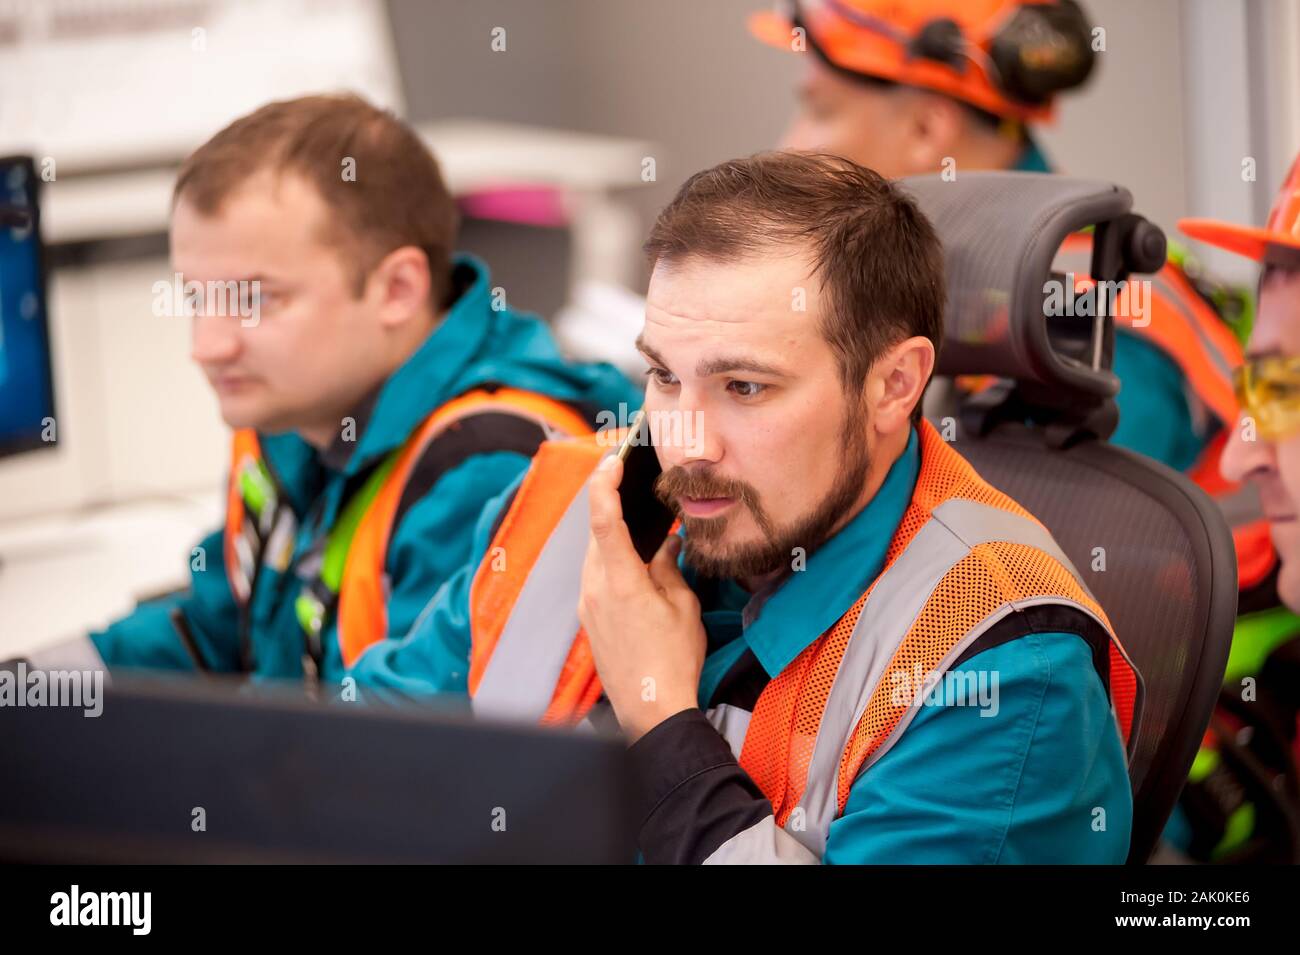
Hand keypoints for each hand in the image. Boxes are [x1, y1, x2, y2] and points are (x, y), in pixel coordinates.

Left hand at [578, 454, 705, 740]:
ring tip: (642, 532)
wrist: (650, 708)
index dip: (605, 486)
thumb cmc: (673, 660)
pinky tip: (635, 569)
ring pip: (595, 556)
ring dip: (614, 539)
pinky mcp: (589, 620)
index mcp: (621, 581)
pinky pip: (596, 578)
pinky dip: (612, 563)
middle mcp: (596, 589)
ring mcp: (588, 605)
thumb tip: (666, 545)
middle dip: (612, 508)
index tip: (611, 462)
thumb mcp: (683, 606)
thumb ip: (670, 567)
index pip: (604, 520)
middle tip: (630, 488)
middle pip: (597, 535)